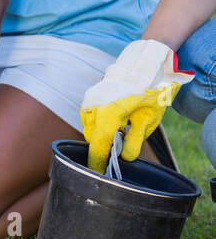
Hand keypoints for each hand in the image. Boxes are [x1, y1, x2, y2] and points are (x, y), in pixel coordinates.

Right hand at [81, 39, 193, 171]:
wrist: (143, 65)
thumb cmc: (148, 92)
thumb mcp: (148, 120)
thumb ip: (134, 141)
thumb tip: (124, 157)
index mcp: (107, 116)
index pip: (97, 147)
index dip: (98, 162)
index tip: (98, 173)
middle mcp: (93, 108)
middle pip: (91, 138)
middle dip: (102, 146)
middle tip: (118, 150)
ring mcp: (89, 100)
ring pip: (89, 127)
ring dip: (100, 134)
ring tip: (120, 131)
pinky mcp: (90, 95)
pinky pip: (89, 115)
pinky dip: (98, 122)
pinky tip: (115, 120)